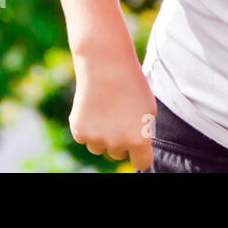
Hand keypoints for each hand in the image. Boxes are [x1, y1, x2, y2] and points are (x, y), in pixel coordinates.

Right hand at [68, 50, 157, 170]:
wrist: (106, 65)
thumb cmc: (131, 84)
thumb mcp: (148, 109)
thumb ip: (142, 133)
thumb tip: (136, 149)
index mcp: (139, 139)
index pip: (142, 163)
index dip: (140, 155)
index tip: (138, 148)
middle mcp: (118, 143)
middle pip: (119, 154)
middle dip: (120, 140)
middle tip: (119, 115)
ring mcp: (97, 139)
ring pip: (100, 148)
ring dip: (102, 136)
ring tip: (106, 110)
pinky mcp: (79, 132)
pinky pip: (85, 138)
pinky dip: (88, 128)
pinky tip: (93, 108)